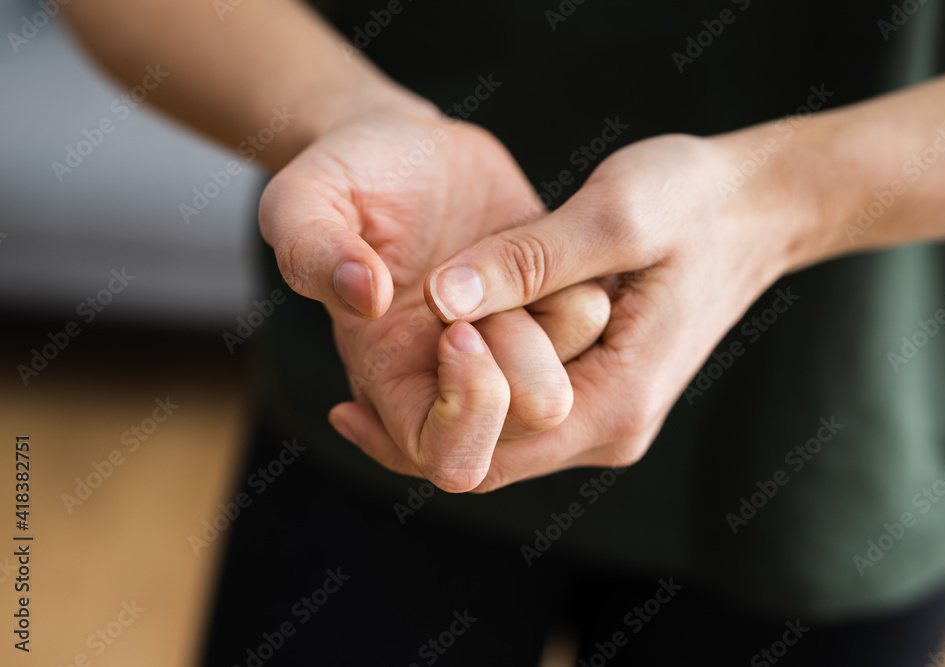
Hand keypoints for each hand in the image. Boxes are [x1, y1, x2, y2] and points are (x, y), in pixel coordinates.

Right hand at [258, 99, 609, 491]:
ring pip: (574, 371)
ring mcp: (511, 344)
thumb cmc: (343, 177)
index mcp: (392, 378)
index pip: (452, 460)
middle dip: (524, 361)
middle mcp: (457, 378)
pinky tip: (529, 240)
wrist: (403, 147)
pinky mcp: (552, 303)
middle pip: (531, 428)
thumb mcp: (302, 198)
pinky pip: (595, 319)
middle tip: (486, 295)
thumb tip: (366, 298)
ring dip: (550, 316)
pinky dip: (576, 280)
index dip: (469, 410)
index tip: (458, 329)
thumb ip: (309, 249)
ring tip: (504, 257)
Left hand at [333, 130, 819, 490]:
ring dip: (442, 405)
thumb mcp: (615, 214)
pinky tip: (427, 355)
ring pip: (497, 441)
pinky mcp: (596, 392)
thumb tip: (444, 297)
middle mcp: (610, 428)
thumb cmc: (697, 203)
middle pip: (487, 461)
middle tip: (350, 381)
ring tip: (374, 367)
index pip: (496, 451)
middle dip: (423, 422)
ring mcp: (605, 416)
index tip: (408, 336)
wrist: (756, 208)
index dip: (438, 406)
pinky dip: (470, 390)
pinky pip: (516, 415)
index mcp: (618, 400)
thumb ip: (530, 260)